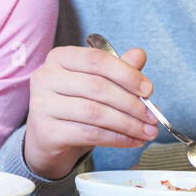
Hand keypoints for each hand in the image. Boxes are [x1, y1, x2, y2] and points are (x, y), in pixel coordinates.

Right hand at [22, 46, 157, 180]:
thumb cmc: (74, 105)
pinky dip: (116, 138)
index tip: (148, 89)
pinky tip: (131, 141)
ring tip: (147, 132)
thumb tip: (139, 55)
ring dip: (127, 124)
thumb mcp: (96, 83)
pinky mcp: (46, 131)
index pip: (97, 59)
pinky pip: (89, 134)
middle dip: (131, 104)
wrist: (48, 139)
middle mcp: (46, 77)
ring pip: (95, 113)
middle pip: (97, 87)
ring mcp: (42, 104)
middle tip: (152, 117)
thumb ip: (117, 69)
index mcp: (60, 57)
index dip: (126, 74)